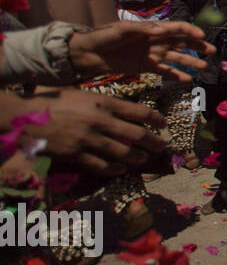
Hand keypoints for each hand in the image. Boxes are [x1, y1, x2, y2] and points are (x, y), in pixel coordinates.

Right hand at [4, 89, 167, 176]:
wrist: (25, 116)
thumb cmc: (53, 102)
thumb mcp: (82, 95)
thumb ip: (103, 103)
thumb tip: (123, 111)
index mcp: (103, 102)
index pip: (139, 111)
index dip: (156, 119)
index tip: (163, 124)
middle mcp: (100, 121)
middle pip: (137, 134)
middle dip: (153, 142)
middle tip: (162, 147)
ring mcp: (89, 139)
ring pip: (123, 152)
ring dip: (137, 158)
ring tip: (144, 160)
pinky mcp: (76, 154)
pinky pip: (101, 165)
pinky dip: (114, 169)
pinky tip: (121, 170)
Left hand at [68, 20, 213, 82]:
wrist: (86, 53)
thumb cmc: (102, 36)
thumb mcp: (120, 29)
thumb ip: (141, 29)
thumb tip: (161, 30)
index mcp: (151, 29)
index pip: (176, 28)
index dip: (190, 31)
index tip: (202, 37)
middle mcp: (155, 41)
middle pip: (181, 43)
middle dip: (198, 46)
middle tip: (212, 51)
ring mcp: (152, 55)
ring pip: (177, 58)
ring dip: (191, 62)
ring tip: (205, 67)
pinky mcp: (146, 67)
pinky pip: (165, 72)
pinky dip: (177, 76)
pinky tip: (188, 80)